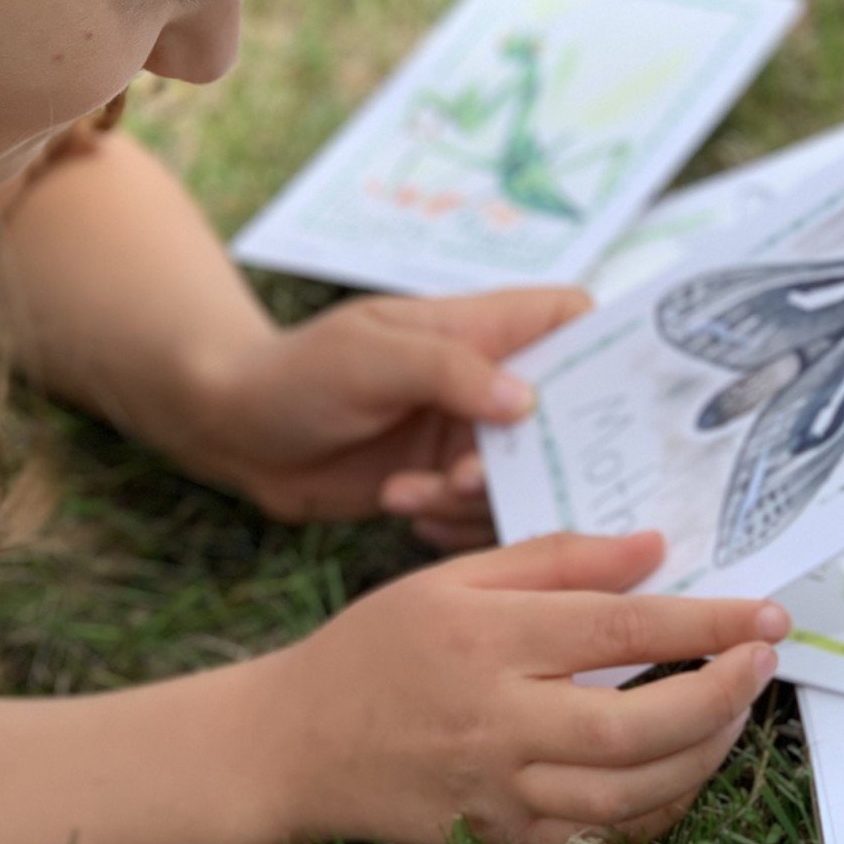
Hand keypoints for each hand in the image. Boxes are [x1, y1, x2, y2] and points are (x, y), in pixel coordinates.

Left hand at [193, 287, 589, 544]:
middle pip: (562, 420)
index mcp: (482, 328)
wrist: (233, 430)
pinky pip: (479, 518)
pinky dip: (448, 524)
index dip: (607, 350)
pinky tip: (399, 508)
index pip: (573, 319)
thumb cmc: (296, 372)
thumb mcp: (370, 356)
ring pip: (520, 480)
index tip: (610, 401)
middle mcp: (487, 384)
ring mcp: (467, 438)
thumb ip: (450, 371)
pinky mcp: (442, 485)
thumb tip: (528, 402)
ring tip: (408, 491)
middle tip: (469, 476)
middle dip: (532, 460)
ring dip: (470, 499)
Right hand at [264, 530, 789, 843]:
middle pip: (640, 725)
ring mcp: (500, 792)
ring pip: (631, 794)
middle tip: (764, 662)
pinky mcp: (500, 839)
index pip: (620, 629)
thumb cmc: (375, 648)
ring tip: (734, 710)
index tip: (764, 613)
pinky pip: (601, 839)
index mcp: (486, 639)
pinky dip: (658, 809)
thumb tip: (653, 550)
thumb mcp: (451, 577)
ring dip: (704, 754)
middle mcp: (497, 722)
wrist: (295, 745)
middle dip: (722, 696)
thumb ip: (556, 560)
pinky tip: (684, 769)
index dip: (706, 623)